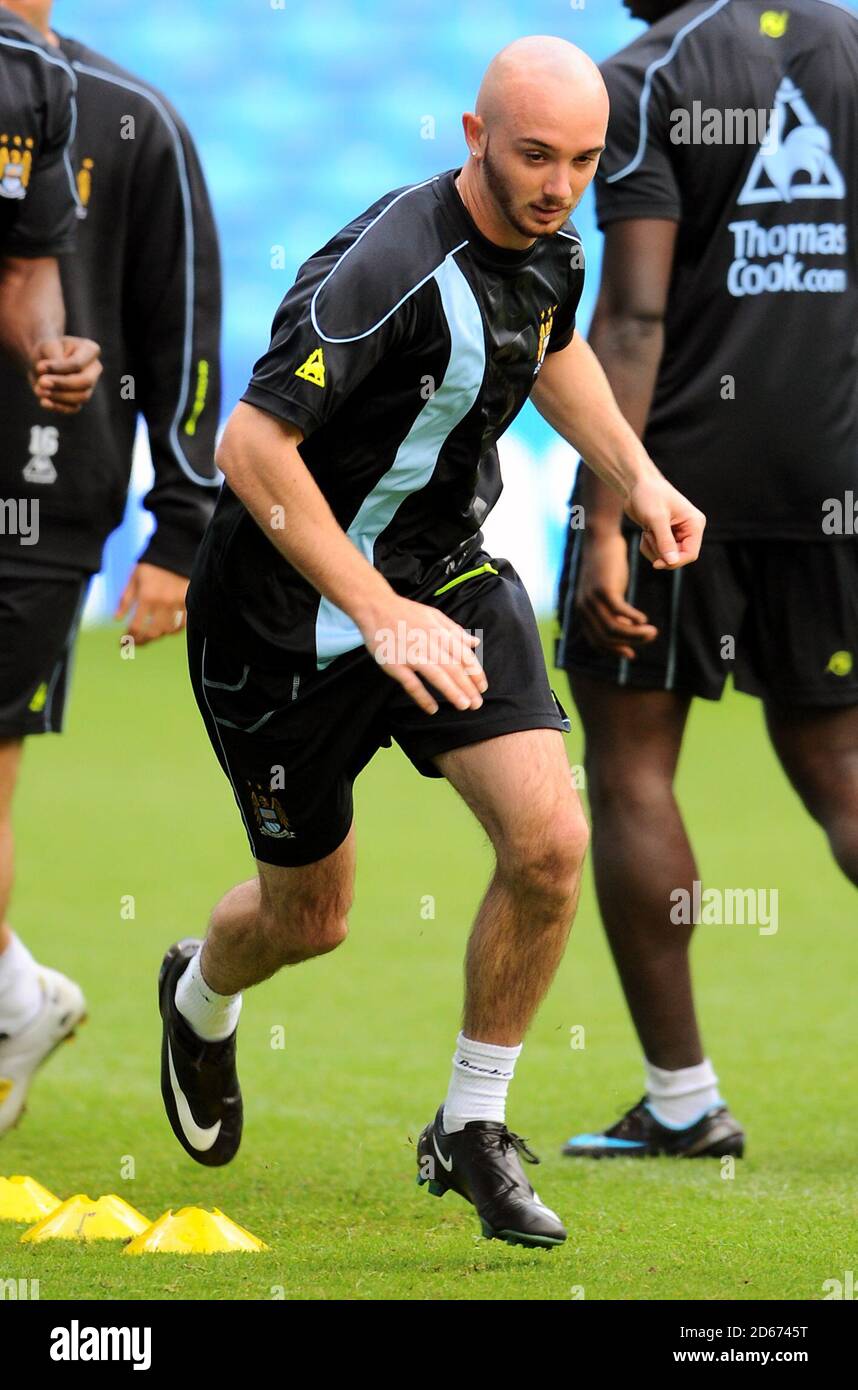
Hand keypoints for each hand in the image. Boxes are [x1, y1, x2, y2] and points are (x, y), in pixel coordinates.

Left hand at [31, 336, 101, 413]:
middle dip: (62, 384)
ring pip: (81, 397)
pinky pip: (73, 408)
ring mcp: (90, 386)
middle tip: (41, 382)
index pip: (77, 364)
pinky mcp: (80, 400)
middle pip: (85, 382)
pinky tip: (44, 402)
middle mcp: (95, 369)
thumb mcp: (47, 347)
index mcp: (90, 350)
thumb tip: (45, 378)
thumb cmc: (47, 350)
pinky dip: (58, 407)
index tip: (38, 367)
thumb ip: (51, 361)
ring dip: (58, 396)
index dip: (59, 368)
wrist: (43, 361)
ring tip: (38, 391)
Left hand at [115, 563, 188, 645]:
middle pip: (153, 632)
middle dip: (142, 640)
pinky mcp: (187, 602)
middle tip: (135, 643)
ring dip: (157, 635)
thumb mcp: (133, 579)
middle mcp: (162, 602)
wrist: (173, 553)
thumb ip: (125, 600)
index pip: (136, 626)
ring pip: (168, 630)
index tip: (123, 641)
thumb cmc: (150, 566)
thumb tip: (117, 618)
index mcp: (146, 596)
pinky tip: (167, 630)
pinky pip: (183, 624)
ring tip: (149, 636)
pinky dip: (174, 630)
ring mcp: (177, 603)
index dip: (129, 637)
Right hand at [358, 595, 487, 714]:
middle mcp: (429, 644)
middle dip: (468, 687)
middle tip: (477, 704)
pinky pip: (411, 683)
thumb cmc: (406, 613)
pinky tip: (432, 709)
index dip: (475, 672)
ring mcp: (411, 654)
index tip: (483, 687)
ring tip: (464, 705)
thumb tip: (474, 643)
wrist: (376, 608)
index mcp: (440, 632)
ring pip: (437, 675)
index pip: (464, 655)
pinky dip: (422, 697)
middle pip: (454, 668)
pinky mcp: (395, 664)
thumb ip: (455, 631)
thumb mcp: (434, 616)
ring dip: (452, 691)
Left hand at [575, 530, 658, 660]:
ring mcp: (592, 599)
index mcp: (583, 612)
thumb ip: (613, 612)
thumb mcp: (609, 593)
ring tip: (652, 631)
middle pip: (607, 638)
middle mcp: (584, 608)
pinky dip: (633, 618)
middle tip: (650, 638)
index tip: (631, 655)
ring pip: (614, 628)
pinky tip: (643, 618)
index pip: (597, 641)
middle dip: (630, 643)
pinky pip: (620, 612)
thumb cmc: (608, 567)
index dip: (614, 651)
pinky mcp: (604, 589)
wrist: (601, 541)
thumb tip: (626, 630)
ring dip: (635, 634)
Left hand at [624, 473, 704, 570]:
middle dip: (660, 552)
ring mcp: (678, 533)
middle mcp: (689, 530)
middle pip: (678, 557)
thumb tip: (672, 562)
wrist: (636, 485)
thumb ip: (665, 541)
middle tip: (648, 536)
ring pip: (667, 557)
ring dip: (652, 549)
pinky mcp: (666, 536)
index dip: (675, 562)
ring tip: (646, 532)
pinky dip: (648, 547)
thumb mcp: (656, 518)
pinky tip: (645, 533)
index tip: (656, 564)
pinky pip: (658, 552)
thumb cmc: (648, 494)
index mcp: (694, 524)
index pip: (691, 554)